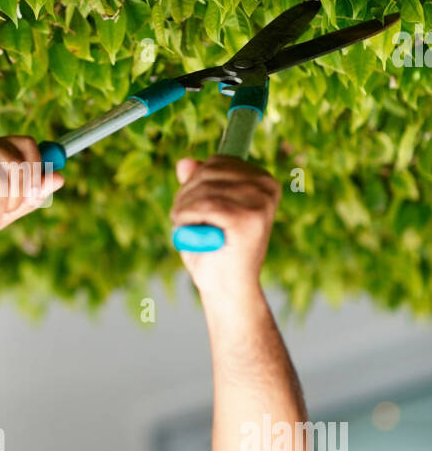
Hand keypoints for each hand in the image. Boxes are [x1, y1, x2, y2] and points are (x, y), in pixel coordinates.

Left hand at [170, 155, 279, 298]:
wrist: (227, 289)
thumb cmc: (214, 250)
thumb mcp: (201, 209)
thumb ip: (196, 184)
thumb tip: (185, 161)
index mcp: (263, 180)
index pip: (217, 162)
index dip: (195, 183)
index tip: (194, 209)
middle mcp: (266, 187)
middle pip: (208, 171)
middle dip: (186, 196)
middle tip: (186, 222)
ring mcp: (260, 202)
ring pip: (202, 189)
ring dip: (183, 210)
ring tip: (192, 231)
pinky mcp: (249, 219)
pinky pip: (203, 206)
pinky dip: (187, 219)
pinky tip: (193, 235)